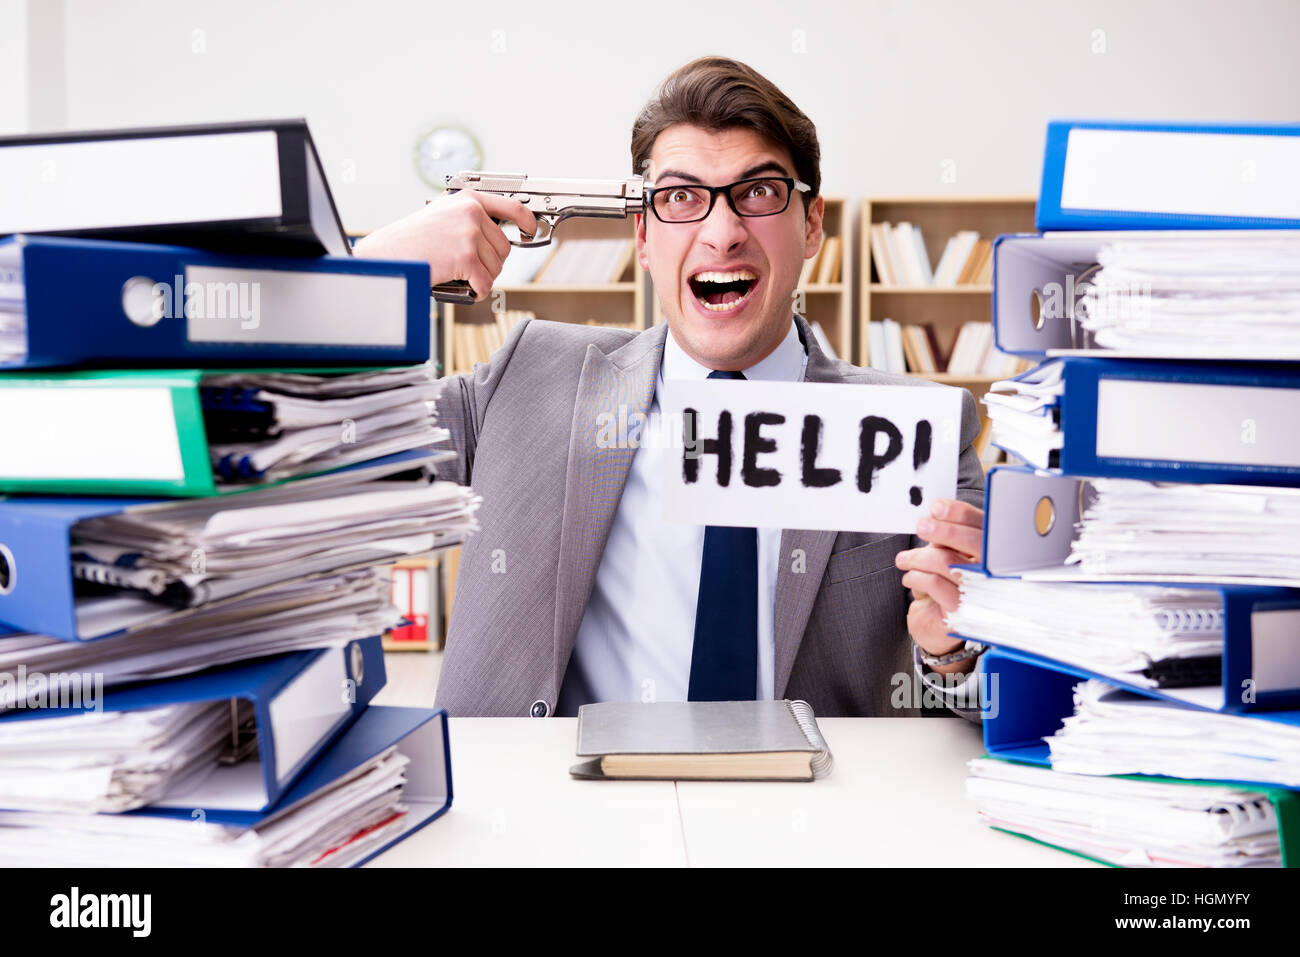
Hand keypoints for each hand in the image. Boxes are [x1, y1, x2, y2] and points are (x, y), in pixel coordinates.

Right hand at [353, 190, 537, 300]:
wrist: (389, 253)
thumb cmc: (412, 239)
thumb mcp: (443, 214)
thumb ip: (469, 217)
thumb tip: (496, 232)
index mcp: (469, 200)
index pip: (512, 207)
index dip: (526, 221)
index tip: (531, 229)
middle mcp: (472, 213)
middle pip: (504, 248)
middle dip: (490, 262)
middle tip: (468, 266)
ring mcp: (470, 234)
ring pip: (496, 267)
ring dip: (481, 276)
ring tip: (459, 273)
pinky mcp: (466, 257)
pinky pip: (485, 282)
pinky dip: (477, 290)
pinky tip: (463, 287)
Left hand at [894, 498, 983, 673]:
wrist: (938, 627)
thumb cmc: (944, 586)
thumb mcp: (947, 559)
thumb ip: (948, 539)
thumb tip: (933, 517)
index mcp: (993, 555)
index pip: (985, 527)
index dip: (961, 514)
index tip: (937, 508)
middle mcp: (994, 573)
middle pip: (977, 543)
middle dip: (945, 530)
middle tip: (922, 526)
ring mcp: (982, 593)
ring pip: (949, 562)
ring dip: (919, 556)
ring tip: (903, 560)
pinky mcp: (964, 610)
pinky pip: (935, 583)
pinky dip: (916, 576)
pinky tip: (908, 577)